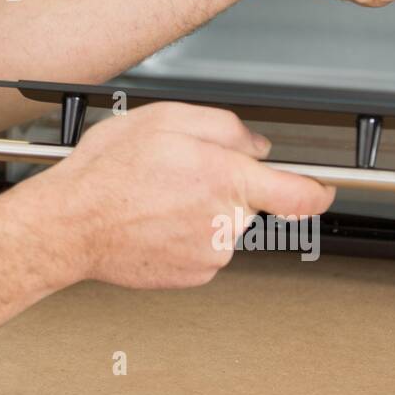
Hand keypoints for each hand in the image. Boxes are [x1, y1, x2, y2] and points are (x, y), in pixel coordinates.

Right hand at [29, 102, 334, 289]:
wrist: (70, 225)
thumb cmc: (106, 174)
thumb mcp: (162, 119)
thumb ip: (223, 126)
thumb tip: (255, 144)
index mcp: (224, 178)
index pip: (300, 194)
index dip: (320, 189)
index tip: (324, 187)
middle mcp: (224, 220)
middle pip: (250, 201)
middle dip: (226, 186)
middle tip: (181, 175)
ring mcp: (210, 253)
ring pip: (225, 225)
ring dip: (202, 211)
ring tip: (156, 198)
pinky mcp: (192, 275)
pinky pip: (204, 249)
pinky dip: (186, 236)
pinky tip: (154, 221)